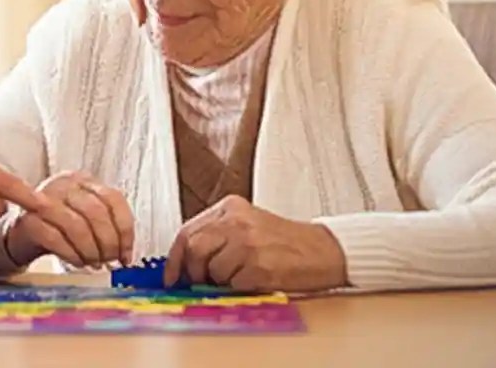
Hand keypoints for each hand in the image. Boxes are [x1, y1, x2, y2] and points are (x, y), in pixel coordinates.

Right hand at [4, 171, 134, 268]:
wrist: (21, 236)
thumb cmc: (59, 229)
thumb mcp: (86, 222)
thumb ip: (107, 229)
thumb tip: (125, 254)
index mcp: (83, 181)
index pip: (112, 199)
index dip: (124, 229)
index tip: (126, 253)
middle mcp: (64, 185)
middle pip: (96, 211)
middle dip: (108, 242)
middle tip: (110, 260)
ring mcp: (43, 200)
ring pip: (76, 224)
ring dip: (90, 250)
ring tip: (94, 264)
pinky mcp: (29, 220)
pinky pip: (55, 238)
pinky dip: (72, 255)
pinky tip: (78, 263)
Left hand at [164, 195, 347, 291]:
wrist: (323, 250)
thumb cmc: (284, 242)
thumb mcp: (246, 226)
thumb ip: (216, 237)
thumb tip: (184, 264)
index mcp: (229, 208)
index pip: (187, 232)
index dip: (175, 259)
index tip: (171, 277)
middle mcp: (236, 221)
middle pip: (194, 249)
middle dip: (195, 272)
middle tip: (204, 281)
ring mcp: (248, 242)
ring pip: (212, 270)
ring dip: (222, 281)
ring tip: (242, 274)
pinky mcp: (260, 264)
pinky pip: (233, 284)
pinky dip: (240, 287)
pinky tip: (257, 278)